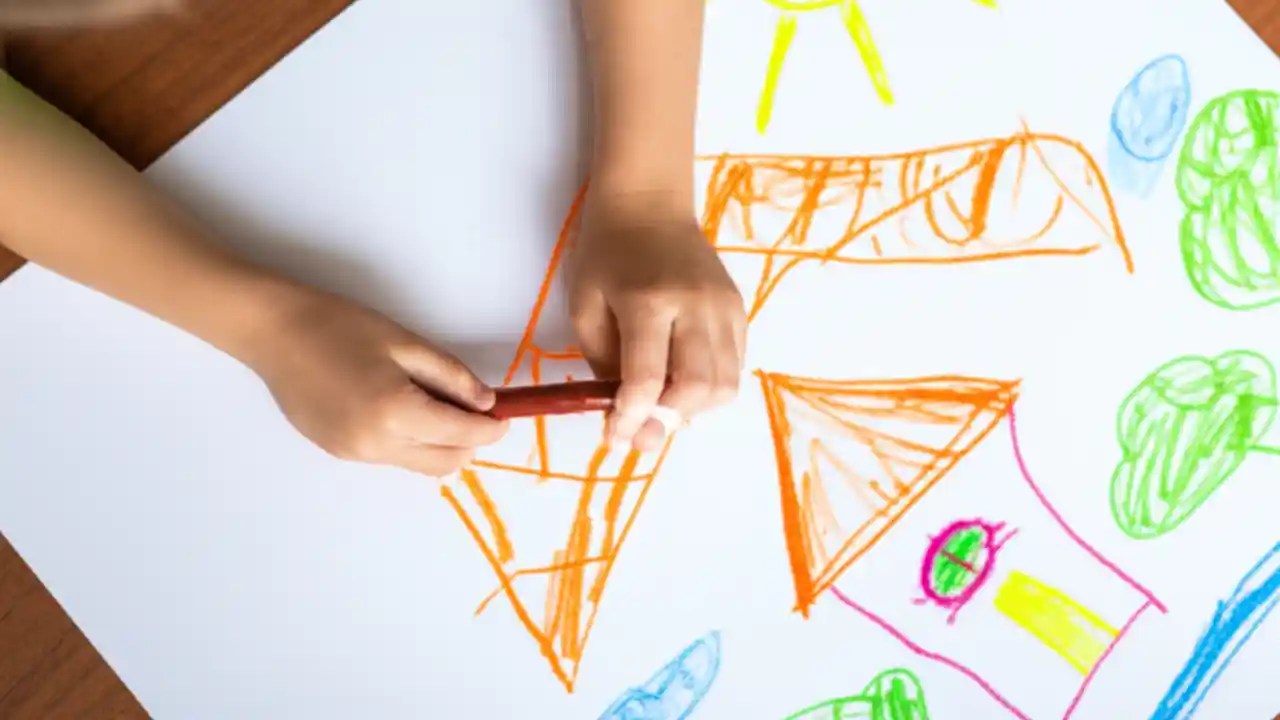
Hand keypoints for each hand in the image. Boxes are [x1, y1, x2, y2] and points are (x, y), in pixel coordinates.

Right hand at [243, 287, 507, 476]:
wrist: (274, 333)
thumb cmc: (341, 326)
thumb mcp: (406, 343)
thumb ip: (451, 377)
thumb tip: (486, 403)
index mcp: (395, 412)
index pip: (462, 435)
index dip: (490, 428)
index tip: (504, 414)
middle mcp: (376, 445)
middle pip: (445, 463)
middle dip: (469, 442)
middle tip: (473, 409)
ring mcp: (354, 454)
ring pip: (419, 465)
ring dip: (440, 444)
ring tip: (435, 403)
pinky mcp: (339, 453)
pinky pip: (392, 457)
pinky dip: (411, 441)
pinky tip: (401, 407)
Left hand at [567, 191, 746, 451]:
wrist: (649, 203)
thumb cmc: (607, 253)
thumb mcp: (586, 307)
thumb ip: (606, 365)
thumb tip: (631, 418)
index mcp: (649, 301)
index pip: (648, 379)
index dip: (631, 419)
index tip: (614, 440)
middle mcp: (695, 305)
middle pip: (698, 388)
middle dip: (667, 421)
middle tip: (641, 431)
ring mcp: (723, 307)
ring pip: (725, 385)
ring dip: (693, 411)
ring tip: (663, 405)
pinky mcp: (738, 310)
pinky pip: (735, 367)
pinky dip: (711, 390)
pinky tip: (683, 384)